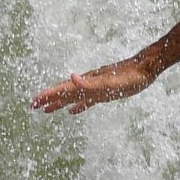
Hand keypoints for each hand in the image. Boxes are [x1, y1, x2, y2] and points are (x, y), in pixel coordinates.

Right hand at [30, 57, 155, 114]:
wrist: (146, 68)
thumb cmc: (129, 76)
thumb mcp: (110, 81)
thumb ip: (90, 82)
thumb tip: (70, 77)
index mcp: (87, 82)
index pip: (62, 89)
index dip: (48, 95)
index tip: (34, 102)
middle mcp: (88, 84)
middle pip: (64, 93)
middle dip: (48, 100)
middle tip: (33, 106)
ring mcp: (96, 88)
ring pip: (73, 97)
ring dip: (60, 103)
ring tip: (47, 110)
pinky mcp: (105, 92)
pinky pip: (86, 101)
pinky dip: (78, 106)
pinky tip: (73, 111)